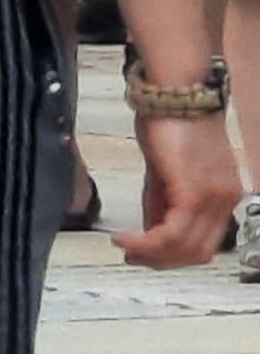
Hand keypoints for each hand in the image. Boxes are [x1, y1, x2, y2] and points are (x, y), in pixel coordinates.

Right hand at [123, 109, 243, 268]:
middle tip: (134, 257)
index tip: (145, 254)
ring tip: (127, 248)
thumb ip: (162, 201)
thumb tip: (151, 228)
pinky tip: (128, 238)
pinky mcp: (194, 194)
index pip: (204, 242)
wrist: (174, 93)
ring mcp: (214, 199)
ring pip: (186, 248)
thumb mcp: (166, 169)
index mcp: (223, 196)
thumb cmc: (170, 121)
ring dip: (153, 254)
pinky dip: (148, 242)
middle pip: (198, 252)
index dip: (173, 254)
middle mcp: (225, 201)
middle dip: (162, 260)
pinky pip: (172, 233)